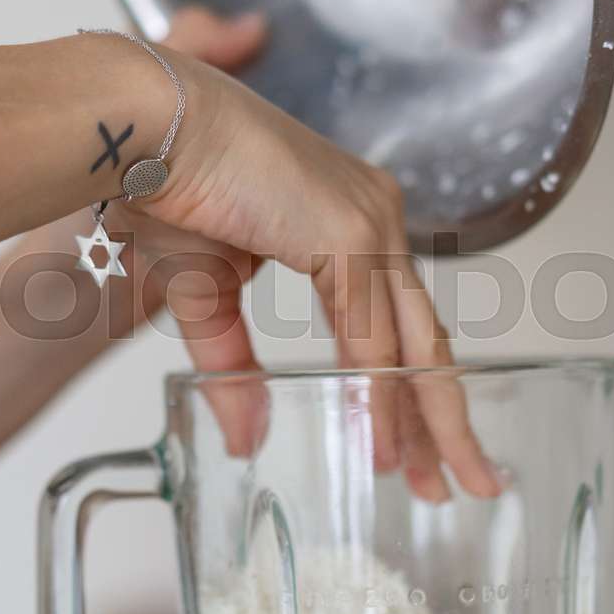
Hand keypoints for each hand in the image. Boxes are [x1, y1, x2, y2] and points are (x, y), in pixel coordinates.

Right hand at [108, 12, 498, 501]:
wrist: (145, 127)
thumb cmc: (166, 183)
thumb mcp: (205, 295)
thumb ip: (235, 367)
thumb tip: (246, 441)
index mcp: (349, 223)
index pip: (394, 325)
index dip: (405, 392)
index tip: (411, 451)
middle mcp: (374, 219)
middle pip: (423, 339)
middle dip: (443, 420)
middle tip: (468, 484)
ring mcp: (371, 223)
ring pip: (413, 343)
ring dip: (429, 421)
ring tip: (444, 486)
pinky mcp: (353, 231)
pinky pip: (370, 336)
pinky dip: (378, 395)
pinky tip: (383, 446)